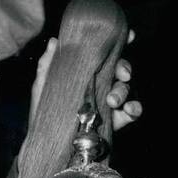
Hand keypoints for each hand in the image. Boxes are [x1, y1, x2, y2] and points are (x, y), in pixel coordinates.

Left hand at [28, 30, 142, 134]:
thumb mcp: (43, 85)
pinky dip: (135, 109)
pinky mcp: (115, 122)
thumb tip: (54, 41)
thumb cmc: (45, 110)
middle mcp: (102, 83)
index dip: (121, 42)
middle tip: (122, 74)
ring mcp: (110, 102)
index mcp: (89, 70)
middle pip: (121, 69)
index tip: (129, 36)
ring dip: (123, 91)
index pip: (107, 53)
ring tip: (112, 101)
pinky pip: (131, 112)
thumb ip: (48, 64)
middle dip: (125, 68)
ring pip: (126, 89)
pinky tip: (130, 110)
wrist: (47, 142)